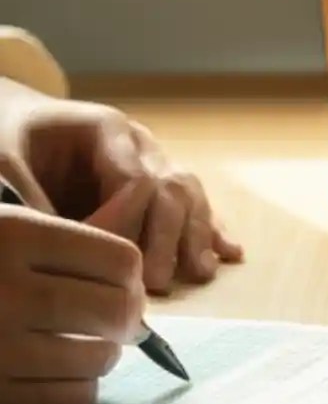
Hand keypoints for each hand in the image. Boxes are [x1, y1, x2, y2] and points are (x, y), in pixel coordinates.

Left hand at [0, 90, 241, 291]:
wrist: (19, 122)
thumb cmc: (9, 138)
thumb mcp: (5, 161)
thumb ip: (34, 199)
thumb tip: (63, 246)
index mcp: (107, 129)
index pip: (134, 179)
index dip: (124, 220)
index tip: (99, 254)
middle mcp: (142, 144)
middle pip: (171, 189)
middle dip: (167, 237)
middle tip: (154, 281)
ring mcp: (157, 161)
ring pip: (190, 197)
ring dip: (196, 237)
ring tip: (200, 273)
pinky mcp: (160, 183)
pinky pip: (194, 206)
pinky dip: (211, 230)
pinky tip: (229, 253)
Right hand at [0, 189, 145, 403]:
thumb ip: (57, 245)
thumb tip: (134, 286)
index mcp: (9, 234)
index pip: (119, 259)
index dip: (128, 275)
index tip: (118, 284)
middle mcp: (3, 291)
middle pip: (118, 310)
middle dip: (126, 318)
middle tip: (111, 320)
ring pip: (100, 358)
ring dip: (101, 354)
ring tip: (77, 344)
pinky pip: (69, 401)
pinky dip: (78, 391)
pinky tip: (56, 374)